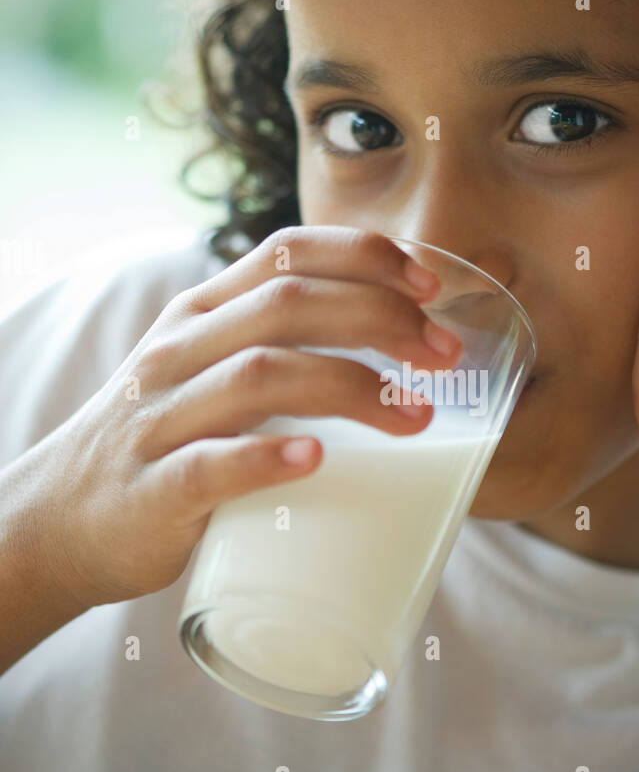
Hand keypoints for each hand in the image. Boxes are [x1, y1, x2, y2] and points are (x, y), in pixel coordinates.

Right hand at [17, 227, 460, 605]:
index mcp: (202, 313)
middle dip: (381, 321)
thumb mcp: (207, 368)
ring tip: (415, 417)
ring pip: (260, 376)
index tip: (430, 286)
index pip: (286, 251)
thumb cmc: (163, 441)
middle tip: (445, 358)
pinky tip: (314, 460)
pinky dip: (265, 458)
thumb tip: (397, 334)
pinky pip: (210, 463)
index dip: (364, 256)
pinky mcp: (153, 489)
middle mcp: (180, 352)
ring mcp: (162, 419)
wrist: (60, 520)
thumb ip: (278, 342)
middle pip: (289, 306)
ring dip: (351, 389)